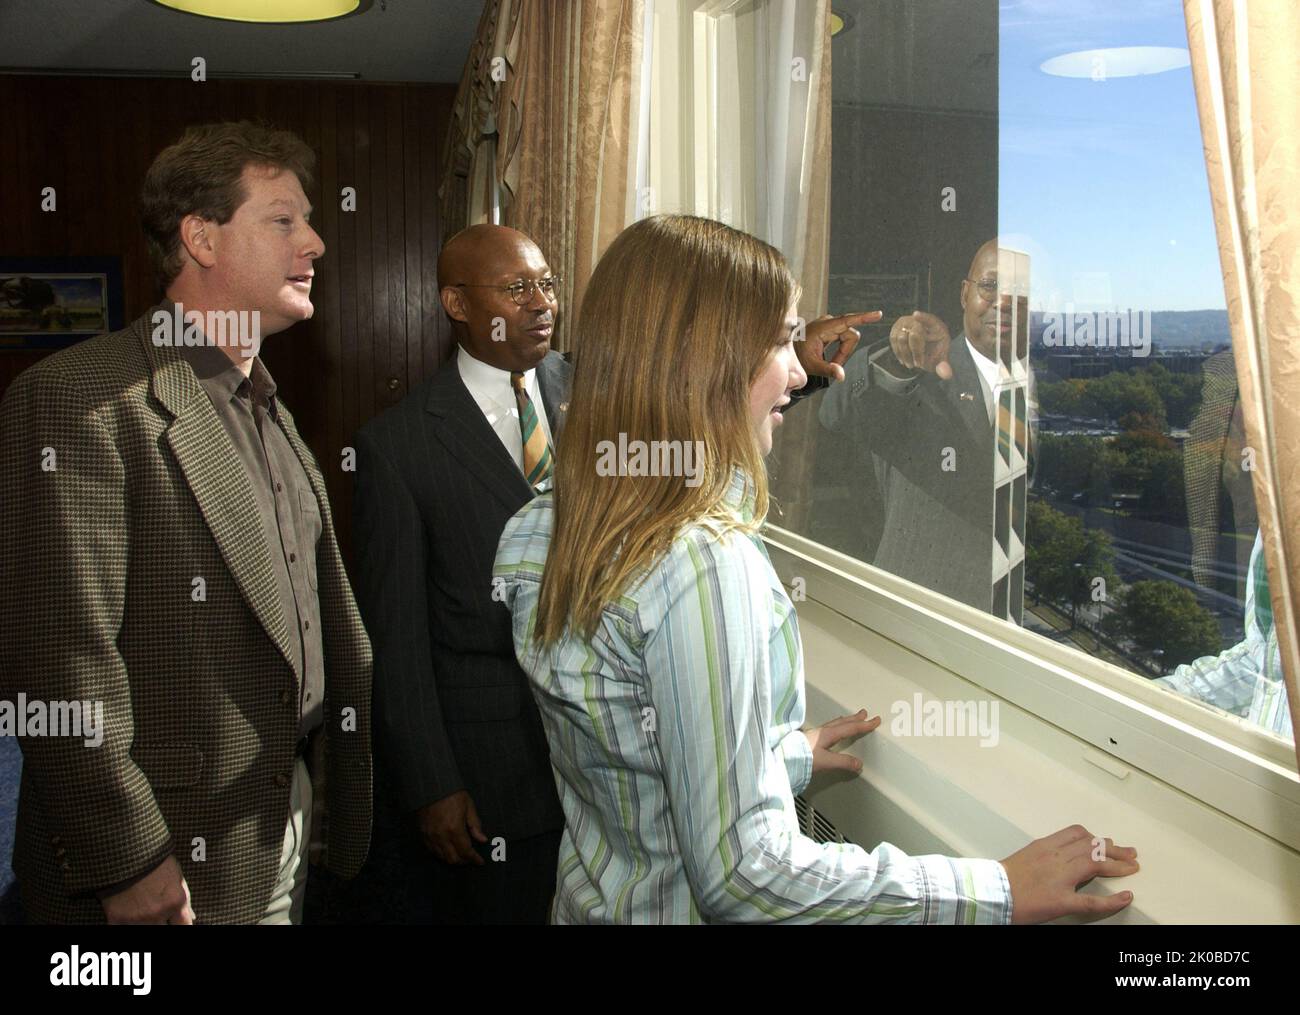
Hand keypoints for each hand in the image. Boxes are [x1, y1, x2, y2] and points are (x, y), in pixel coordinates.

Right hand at [99, 854, 194, 924]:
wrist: (123, 850)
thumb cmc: (153, 860)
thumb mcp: (175, 875)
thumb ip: (183, 898)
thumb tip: (191, 916)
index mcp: (176, 901)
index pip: (185, 926)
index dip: (182, 925)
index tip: (177, 924)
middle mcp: (158, 913)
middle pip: (163, 931)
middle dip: (162, 924)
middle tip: (157, 913)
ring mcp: (137, 918)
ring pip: (144, 932)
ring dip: (145, 925)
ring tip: (142, 912)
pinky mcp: (116, 919)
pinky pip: (122, 931)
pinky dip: (126, 925)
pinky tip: (128, 917)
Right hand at [417, 791, 487, 864]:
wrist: (431, 785)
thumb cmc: (452, 794)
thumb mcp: (468, 806)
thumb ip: (475, 825)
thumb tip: (483, 839)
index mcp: (454, 829)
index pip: (466, 851)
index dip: (474, 859)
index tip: (480, 861)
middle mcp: (441, 836)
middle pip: (453, 859)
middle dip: (464, 861)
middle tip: (471, 859)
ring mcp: (430, 836)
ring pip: (442, 857)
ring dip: (452, 859)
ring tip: (460, 855)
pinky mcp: (423, 834)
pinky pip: (432, 851)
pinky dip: (441, 854)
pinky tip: (447, 849)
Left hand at [797, 311, 882, 382]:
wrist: (788, 352)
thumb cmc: (797, 357)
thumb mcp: (812, 366)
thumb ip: (828, 370)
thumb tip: (842, 376)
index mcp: (822, 327)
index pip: (847, 321)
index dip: (864, 318)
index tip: (877, 315)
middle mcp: (827, 322)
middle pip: (850, 335)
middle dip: (846, 351)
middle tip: (834, 365)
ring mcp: (829, 323)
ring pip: (848, 337)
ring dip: (843, 351)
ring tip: (830, 361)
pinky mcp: (830, 327)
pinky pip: (843, 337)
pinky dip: (841, 349)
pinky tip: (833, 356)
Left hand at [802, 708, 880, 774]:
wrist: (781, 757)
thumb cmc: (800, 757)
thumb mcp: (825, 761)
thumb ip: (843, 762)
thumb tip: (859, 764)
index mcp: (828, 734)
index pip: (851, 728)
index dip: (864, 725)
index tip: (875, 720)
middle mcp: (822, 731)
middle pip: (843, 722)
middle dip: (855, 718)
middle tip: (865, 714)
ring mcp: (815, 733)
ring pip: (835, 723)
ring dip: (845, 720)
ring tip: (851, 719)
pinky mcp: (809, 738)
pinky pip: (828, 728)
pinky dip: (835, 726)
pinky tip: (831, 731)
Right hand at [889, 311, 952, 379]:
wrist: (925, 346)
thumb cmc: (934, 349)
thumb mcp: (941, 357)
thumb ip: (944, 366)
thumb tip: (947, 375)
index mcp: (934, 324)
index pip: (928, 319)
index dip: (922, 317)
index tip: (916, 315)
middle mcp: (919, 320)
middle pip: (914, 334)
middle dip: (916, 352)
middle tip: (918, 365)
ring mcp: (906, 323)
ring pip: (901, 338)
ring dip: (905, 354)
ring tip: (910, 364)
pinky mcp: (896, 328)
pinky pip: (893, 340)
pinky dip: (898, 352)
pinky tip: (903, 359)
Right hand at [1000, 824, 1138, 923]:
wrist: (989, 893)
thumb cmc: (1000, 879)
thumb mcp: (1024, 857)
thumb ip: (1044, 855)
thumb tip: (1060, 857)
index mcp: (1045, 846)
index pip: (1077, 834)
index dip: (1096, 838)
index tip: (1107, 842)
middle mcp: (1055, 858)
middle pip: (1092, 846)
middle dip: (1114, 849)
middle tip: (1130, 854)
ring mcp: (1060, 878)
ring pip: (1096, 864)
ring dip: (1118, 865)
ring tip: (1132, 867)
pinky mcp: (1061, 901)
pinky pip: (1092, 900)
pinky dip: (1112, 900)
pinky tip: (1125, 897)